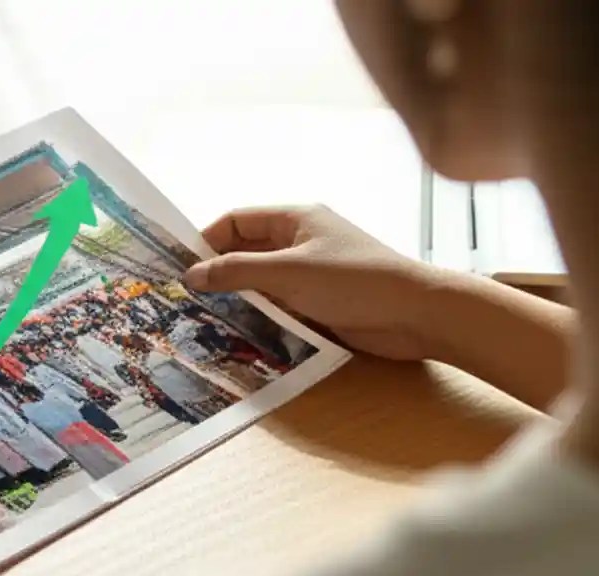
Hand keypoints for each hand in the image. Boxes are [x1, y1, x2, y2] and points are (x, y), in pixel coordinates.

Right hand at [183, 205, 447, 360]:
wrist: (417, 314)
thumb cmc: (355, 281)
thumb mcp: (289, 272)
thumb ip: (237, 272)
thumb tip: (192, 274)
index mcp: (295, 218)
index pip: (237, 221)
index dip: (207, 240)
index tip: (180, 268)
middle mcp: (300, 241)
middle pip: (246, 252)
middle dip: (218, 273)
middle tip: (184, 298)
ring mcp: (310, 274)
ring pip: (260, 282)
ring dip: (237, 298)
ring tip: (203, 319)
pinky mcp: (320, 303)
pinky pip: (279, 306)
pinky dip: (259, 316)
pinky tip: (238, 334)